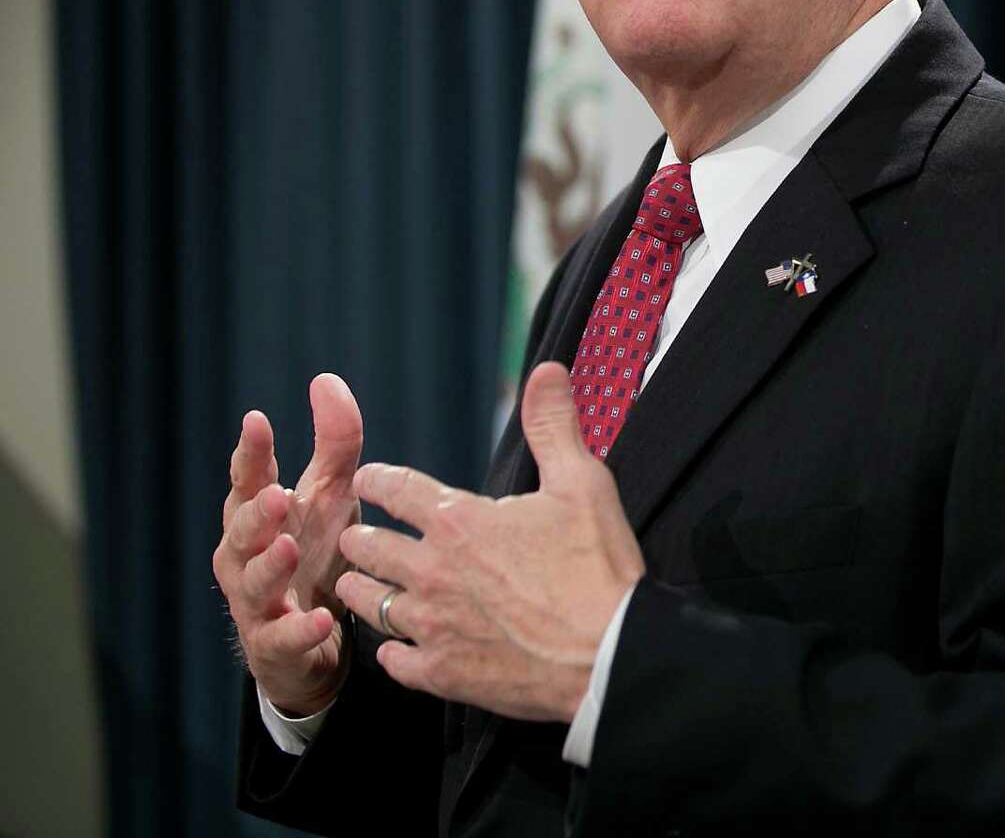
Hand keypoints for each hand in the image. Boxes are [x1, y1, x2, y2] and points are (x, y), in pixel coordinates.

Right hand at [212, 374, 365, 714]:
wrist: (316, 635)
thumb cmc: (317, 552)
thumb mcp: (331, 495)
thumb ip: (334, 442)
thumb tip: (326, 379)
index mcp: (258, 515)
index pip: (249, 479)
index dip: (251, 452)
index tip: (257, 420)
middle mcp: (246, 556)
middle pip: (242, 531)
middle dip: (255, 512)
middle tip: (275, 493)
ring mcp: (256, 602)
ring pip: (253, 583)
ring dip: (269, 565)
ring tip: (288, 547)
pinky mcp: (274, 644)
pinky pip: (283, 638)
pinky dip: (301, 629)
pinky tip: (323, 619)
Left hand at [334, 362, 644, 723]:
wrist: (609, 655)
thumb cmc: (598, 567)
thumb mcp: (583, 483)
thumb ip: (554, 426)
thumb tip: (546, 371)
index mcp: (459, 521)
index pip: (398, 489)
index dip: (378, 480)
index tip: (367, 477)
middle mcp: (432, 571)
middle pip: (369, 547)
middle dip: (360, 537)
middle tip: (357, 536)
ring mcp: (432, 625)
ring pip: (369, 604)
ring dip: (361, 590)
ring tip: (356, 585)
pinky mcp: (441, 673)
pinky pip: (393, 660)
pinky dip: (389, 650)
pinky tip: (393, 646)